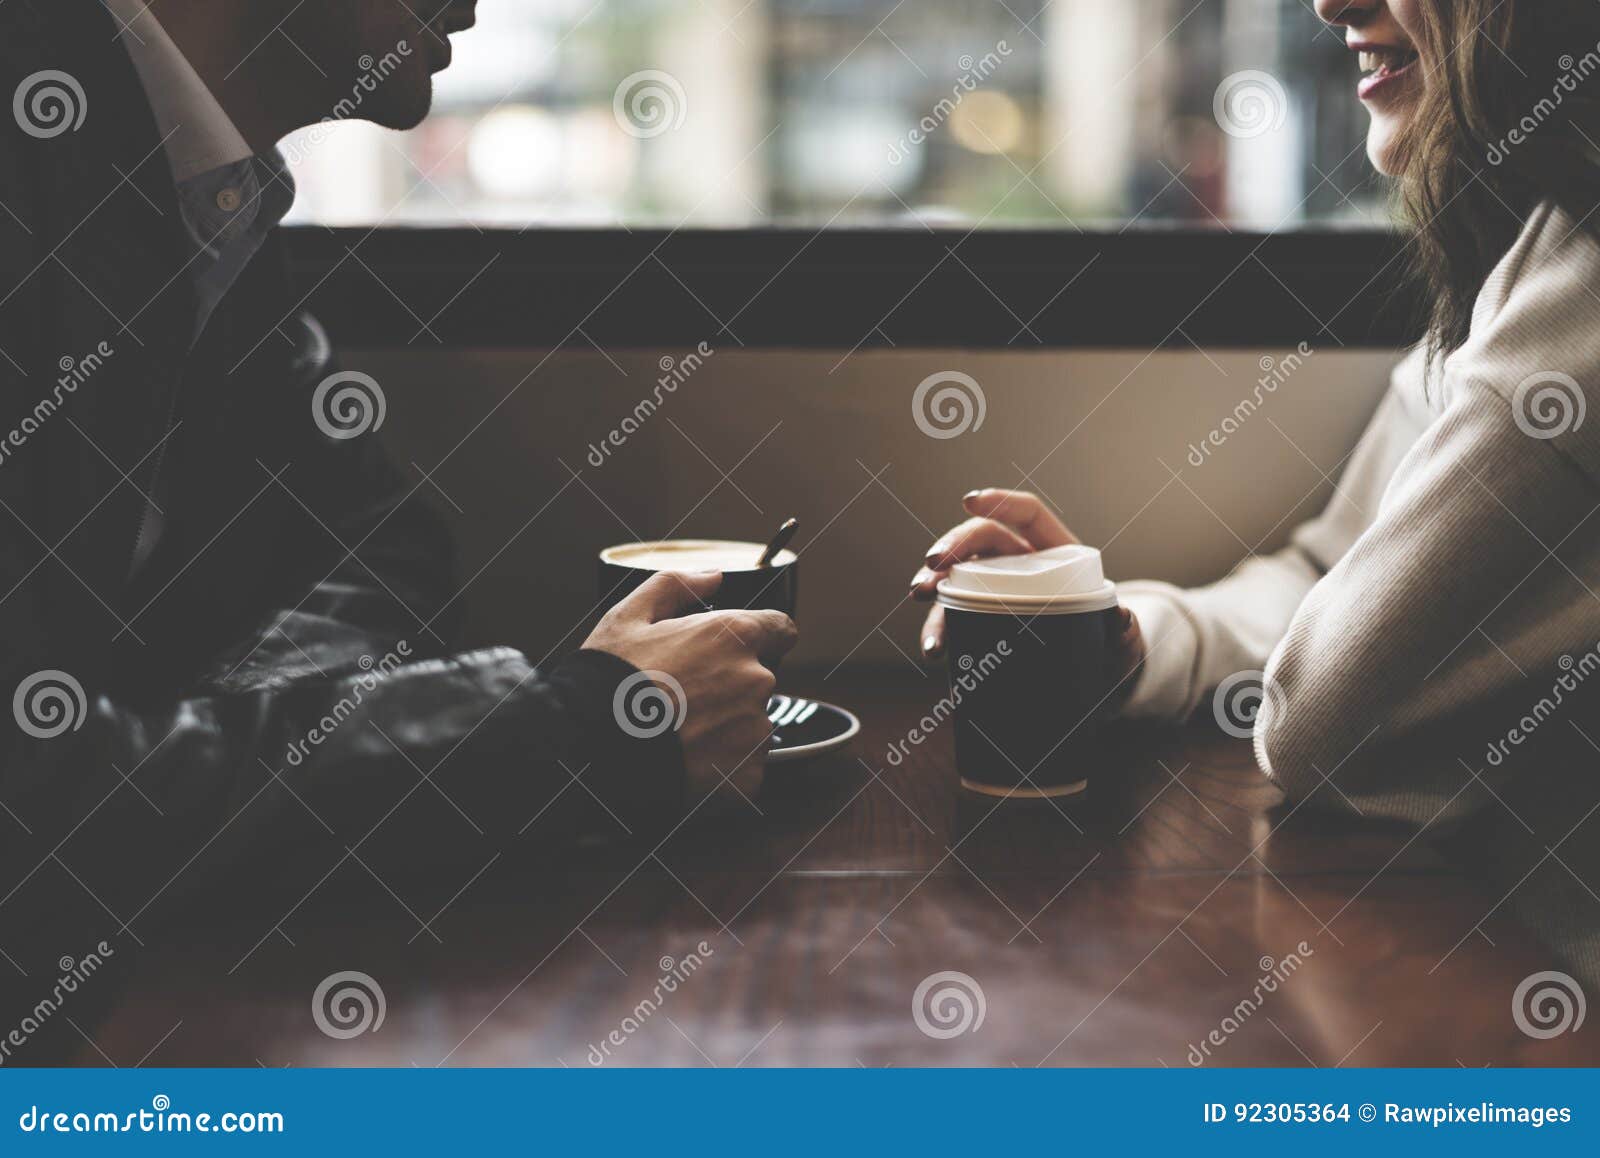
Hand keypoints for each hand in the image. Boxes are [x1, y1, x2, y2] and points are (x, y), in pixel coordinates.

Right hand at [583, 569, 797, 797]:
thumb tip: (712, 577)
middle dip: (729, 686)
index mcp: (733, 636)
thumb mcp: (629, 616)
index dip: (763, 637)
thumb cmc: (608, 680)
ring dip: (727, 727)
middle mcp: (755, 680)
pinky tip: (687, 761)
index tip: (739, 651)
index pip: (781, 629)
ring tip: (681, 733)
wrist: (592, 748)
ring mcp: (755, 730)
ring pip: (752, 725)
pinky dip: (723, 765)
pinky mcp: (748, 774)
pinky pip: (745, 766)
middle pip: (758, 680)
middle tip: (684, 699)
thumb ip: (675, 586)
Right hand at [909, 488, 1145, 701]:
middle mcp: (1023, 565)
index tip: (970, 500)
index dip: (1000, 502)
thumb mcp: (1123, 641)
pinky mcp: (983, 624)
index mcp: (1057, 552)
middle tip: (933, 563)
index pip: (1027, 514)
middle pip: (982, 540)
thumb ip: (1125, 631)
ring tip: (919, 595)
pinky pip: (954, 619)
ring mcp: (999, 593)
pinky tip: (934, 647)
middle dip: (953, 546)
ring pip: (959, 575)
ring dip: (934, 582)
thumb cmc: (1111, 651)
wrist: (1097, 686)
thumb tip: (1121, 619)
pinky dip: (939, 629)